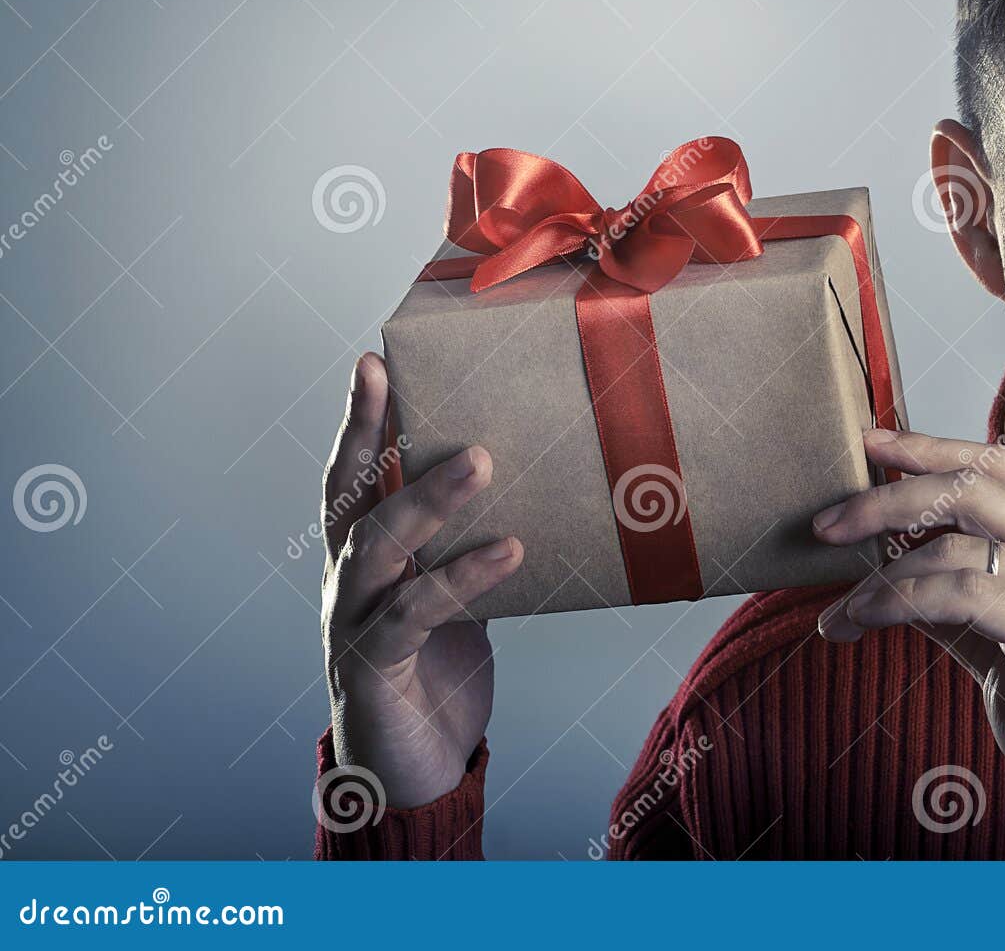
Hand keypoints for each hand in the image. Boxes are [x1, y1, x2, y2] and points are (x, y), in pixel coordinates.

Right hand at [320, 353, 522, 808]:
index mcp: (362, 560)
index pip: (350, 478)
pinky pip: (414, 615)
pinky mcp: (374, 671)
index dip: (358, 421)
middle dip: (373, 436)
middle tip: (405, 382)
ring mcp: (351, 626)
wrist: (414, 773)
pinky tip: (509, 550)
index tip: (373, 358)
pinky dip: (461, 579)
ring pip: (376, 548)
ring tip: (481, 459)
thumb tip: (531, 487)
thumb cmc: (436, 673)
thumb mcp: (454, 596)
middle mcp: (346, 585)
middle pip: (350, 498)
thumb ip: (467, 546)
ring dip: (426, 500)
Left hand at [814, 428, 1004, 849]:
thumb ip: (965, 605)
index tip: (872, 441)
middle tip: (827, 523)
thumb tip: (893, 579)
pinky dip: (898, 603)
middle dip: (890, 495)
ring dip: (879, 575)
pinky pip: (962, 596)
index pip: (1000, 467)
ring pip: (958, 545)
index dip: (932, 447)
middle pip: (974, 485)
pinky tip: (862, 623)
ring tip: (838, 610)